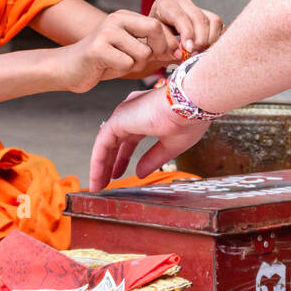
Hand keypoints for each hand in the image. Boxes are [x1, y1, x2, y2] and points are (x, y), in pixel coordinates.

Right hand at [60, 11, 179, 91]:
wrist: (69, 68)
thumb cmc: (102, 62)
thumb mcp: (129, 51)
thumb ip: (151, 48)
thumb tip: (179, 52)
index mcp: (124, 17)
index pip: (157, 24)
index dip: (168, 42)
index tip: (170, 56)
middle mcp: (115, 20)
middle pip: (154, 30)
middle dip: (157, 50)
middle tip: (147, 62)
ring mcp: (106, 33)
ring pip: (142, 52)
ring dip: (136, 65)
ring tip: (119, 64)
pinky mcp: (98, 49)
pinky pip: (126, 64)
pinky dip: (121, 71)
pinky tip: (107, 68)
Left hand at [88, 87, 209, 190]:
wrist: (192, 105)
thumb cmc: (190, 119)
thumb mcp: (171, 145)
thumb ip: (153, 159)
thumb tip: (140, 173)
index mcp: (146, 116)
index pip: (128, 141)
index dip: (122, 159)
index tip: (119, 175)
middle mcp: (132, 113)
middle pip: (114, 143)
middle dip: (109, 164)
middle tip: (105, 182)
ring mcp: (124, 114)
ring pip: (105, 143)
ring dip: (100, 165)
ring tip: (98, 185)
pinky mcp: (118, 119)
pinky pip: (102, 143)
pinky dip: (98, 160)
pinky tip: (97, 176)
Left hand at [148, 0, 224, 55]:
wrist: (157, 39)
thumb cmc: (153, 40)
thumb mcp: (154, 41)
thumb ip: (167, 44)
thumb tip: (181, 53)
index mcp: (164, 4)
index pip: (179, 15)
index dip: (186, 32)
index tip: (188, 49)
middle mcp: (182, 2)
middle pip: (198, 17)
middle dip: (200, 38)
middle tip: (196, 54)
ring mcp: (197, 7)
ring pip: (213, 20)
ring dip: (210, 40)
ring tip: (201, 54)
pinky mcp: (208, 16)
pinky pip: (220, 26)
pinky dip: (217, 39)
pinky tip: (208, 50)